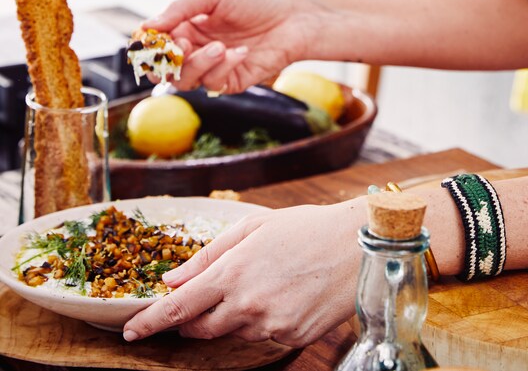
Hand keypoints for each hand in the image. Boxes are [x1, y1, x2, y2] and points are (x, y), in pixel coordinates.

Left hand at [122, 199, 365, 346]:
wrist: (357, 248)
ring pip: (233, 331)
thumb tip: (173, 279)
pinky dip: (264, 319)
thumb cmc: (305, 228)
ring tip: (264, 281)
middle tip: (201, 299)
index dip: (149, 321)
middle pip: (199, 328)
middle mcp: (246, 305)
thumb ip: (209, 255)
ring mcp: (269, 327)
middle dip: (191, 319)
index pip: (177, 307)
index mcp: (232, 273)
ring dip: (233, 314)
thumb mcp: (253, 228)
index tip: (130, 331)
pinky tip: (285, 294)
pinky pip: (263, 336)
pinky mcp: (290, 339)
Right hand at [144, 0, 315, 93]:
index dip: (151, 45)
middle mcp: (196, 50)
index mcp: (187, 28)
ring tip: (219, 47)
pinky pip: (213, 84)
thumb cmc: (255, 0)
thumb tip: (149, 25)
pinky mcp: (231, 82)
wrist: (293, 16)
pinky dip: (223, 68)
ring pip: (185, 80)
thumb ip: (181, 8)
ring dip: (198, 64)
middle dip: (168, 62)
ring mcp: (213, 68)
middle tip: (184, 46)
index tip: (156, 39)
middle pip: (164, 69)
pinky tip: (240, 51)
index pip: (156, 44)